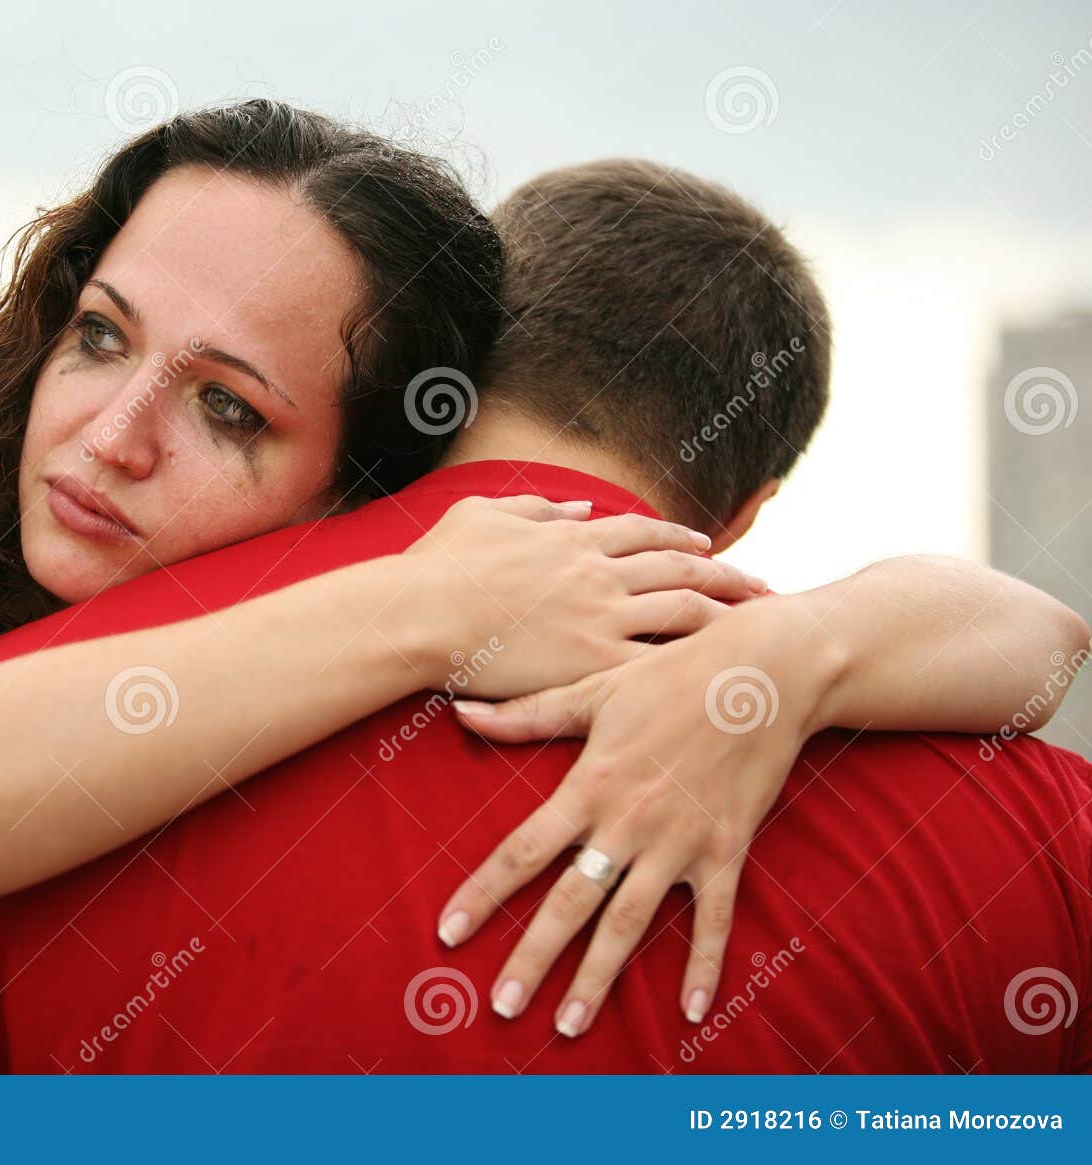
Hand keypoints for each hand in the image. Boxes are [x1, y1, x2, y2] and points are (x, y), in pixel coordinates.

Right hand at [403, 495, 765, 697]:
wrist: (419, 614)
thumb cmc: (436, 568)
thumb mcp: (481, 516)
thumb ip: (534, 509)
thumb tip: (576, 509)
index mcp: (570, 538)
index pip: (641, 533)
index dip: (678, 539)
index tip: (705, 546)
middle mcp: (595, 571)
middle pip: (679, 568)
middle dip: (725, 575)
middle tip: (760, 585)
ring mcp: (598, 615)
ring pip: (682, 610)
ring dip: (725, 614)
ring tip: (757, 625)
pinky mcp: (591, 659)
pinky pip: (655, 658)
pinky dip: (692, 661)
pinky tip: (718, 669)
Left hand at [435, 598, 837, 1034]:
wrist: (763, 673)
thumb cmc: (671, 676)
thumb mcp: (593, 690)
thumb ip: (526, 716)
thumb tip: (460, 715)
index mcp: (590, 786)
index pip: (521, 852)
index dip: (482, 895)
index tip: (448, 935)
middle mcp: (628, 824)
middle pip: (569, 904)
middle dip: (532, 958)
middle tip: (501, 1007)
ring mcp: (679, 843)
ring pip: (629, 924)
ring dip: (597, 978)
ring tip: (568, 1025)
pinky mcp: (727, 851)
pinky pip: (713, 921)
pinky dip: (703, 966)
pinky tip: (691, 1013)